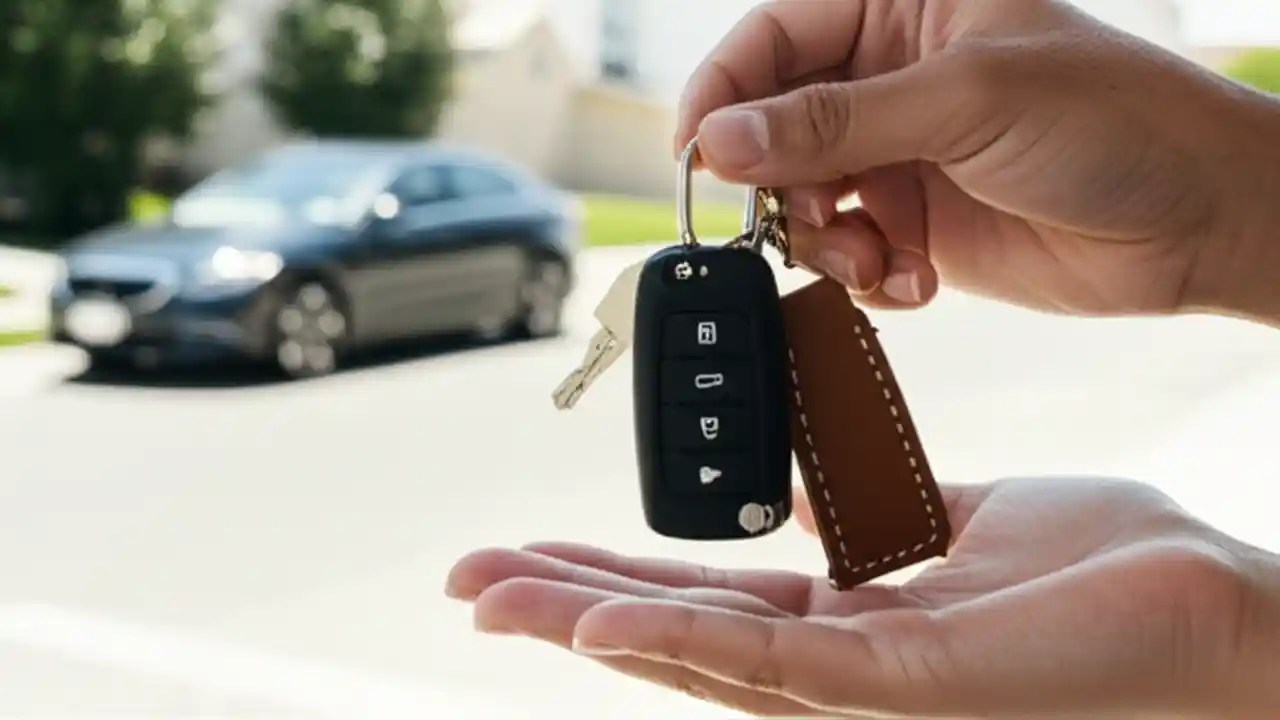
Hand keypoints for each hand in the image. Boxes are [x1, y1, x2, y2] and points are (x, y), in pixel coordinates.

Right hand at [446, 478, 1279, 717]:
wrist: (1213, 605)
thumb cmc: (1101, 568)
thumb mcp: (955, 516)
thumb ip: (873, 506)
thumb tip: (808, 482)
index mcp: (851, 617)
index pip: (704, 596)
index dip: (610, 573)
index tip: (536, 549)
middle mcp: (841, 662)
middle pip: (677, 634)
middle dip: (565, 604)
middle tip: (470, 580)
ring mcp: (868, 684)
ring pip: (702, 659)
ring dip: (594, 624)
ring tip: (504, 599)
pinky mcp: (907, 685)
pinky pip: (776, 666)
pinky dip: (682, 643)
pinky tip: (608, 621)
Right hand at [677, 0, 1279, 323]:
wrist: (1200, 222)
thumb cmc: (1114, 120)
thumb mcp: (964, 100)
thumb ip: (832, 122)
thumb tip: (718, 139)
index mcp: (900, 7)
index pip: (772, 37)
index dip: (721, 94)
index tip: (695, 156)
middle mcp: (890, 77)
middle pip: (773, 126)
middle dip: (774, 184)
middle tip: (792, 223)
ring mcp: (900, 153)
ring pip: (803, 198)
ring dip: (823, 241)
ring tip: (877, 259)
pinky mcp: (916, 223)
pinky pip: (847, 252)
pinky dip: (864, 276)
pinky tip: (915, 280)